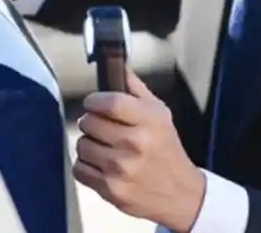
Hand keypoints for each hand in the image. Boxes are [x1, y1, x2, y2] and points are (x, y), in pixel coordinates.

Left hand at [74, 70, 206, 231]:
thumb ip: (136, 90)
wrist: (181, 194)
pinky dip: (86, 166)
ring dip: (89, 144)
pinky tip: (101, 165)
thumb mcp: (160, 114)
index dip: (94, 100)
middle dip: (91, 122)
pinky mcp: (110, 189)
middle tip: (102, 128)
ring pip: (81, 144)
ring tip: (104, 148)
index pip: (108, 102)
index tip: (93, 103)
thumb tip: (117, 65)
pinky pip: (79, 168)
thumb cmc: (167, 151)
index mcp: (148, 121)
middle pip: (89, 122)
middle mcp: (134, 144)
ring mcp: (121, 168)